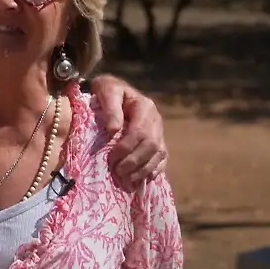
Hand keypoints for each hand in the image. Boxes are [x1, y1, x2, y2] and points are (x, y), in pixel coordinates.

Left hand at [90, 74, 167, 189]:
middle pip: (151, 146)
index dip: (126, 148)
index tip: (111, 159)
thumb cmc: (106, 90)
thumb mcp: (106, 91)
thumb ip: (110, 109)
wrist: (111, 89)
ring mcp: (159, 130)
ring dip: (143, 169)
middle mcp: (156, 119)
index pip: (139, 132)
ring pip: (159, 154)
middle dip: (135, 162)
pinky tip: (144, 179)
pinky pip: (162, 158)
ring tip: (127, 179)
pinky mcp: (158, 140)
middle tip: (118, 172)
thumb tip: (113, 131)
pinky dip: (154, 170)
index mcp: (145, 106)